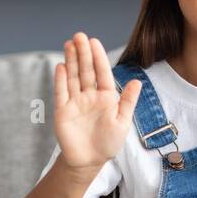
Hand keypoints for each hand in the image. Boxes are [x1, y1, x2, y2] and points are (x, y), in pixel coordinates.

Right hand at [53, 32, 140, 172]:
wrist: (89, 161)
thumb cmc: (108, 143)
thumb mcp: (122, 122)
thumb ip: (127, 101)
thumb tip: (136, 81)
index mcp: (106, 97)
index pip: (102, 73)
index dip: (98, 57)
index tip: (94, 41)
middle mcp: (90, 96)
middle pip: (85, 71)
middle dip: (83, 53)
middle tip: (79, 36)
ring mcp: (75, 102)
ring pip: (73, 77)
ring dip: (70, 61)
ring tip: (69, 44)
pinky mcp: (63, 111)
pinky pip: (61, 92)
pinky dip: (60, 79)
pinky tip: (60, 66)